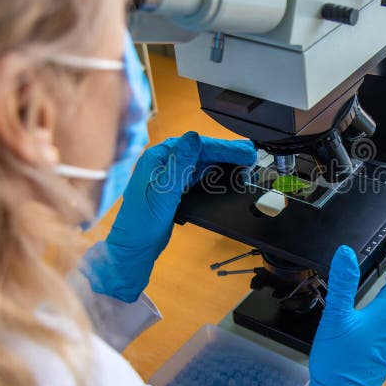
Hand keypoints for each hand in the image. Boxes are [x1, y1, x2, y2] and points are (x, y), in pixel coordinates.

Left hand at [81, 131, 255, 301]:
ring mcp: (168, 175)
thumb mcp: (163, 192)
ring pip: (200, 163)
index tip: (245, 151)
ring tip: (244, 164)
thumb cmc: (142, 222)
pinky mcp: (174, 189)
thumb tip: (194, 137)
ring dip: (222, 163)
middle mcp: (163, 162)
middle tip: (251, 155)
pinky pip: (197, 176)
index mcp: (157, 158)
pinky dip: (213, 175)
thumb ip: (179, 164)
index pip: (196, 145)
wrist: (134, 248)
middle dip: (226, 153)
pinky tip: (226, 177)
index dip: (223, 148)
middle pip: (200, 151)